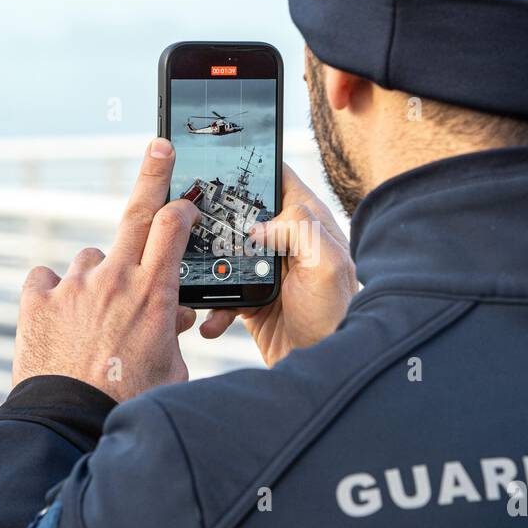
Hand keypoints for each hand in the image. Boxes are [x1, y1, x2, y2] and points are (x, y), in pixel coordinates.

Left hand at [12, 137, 199, 400]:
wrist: (68, 422)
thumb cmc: (126, 402)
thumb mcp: (169, 369)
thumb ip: (172, 334)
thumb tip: (176, 319)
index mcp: (155, 293)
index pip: (174, 227)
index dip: (183, 206)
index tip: (185, 198)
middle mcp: (115, 278)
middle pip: (137, 211)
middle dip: (153, 173)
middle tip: (160, 147)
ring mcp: (74, 284)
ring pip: (90, 257)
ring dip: (96, 276)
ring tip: (93, 317)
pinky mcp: (37, 298)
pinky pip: (47, 278)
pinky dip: (53, 291)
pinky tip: (57, 316)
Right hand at [200, 164, 357, 366]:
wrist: (323, 366)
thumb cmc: (335, 317)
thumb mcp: (327, 265)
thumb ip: (300, 229)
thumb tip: (259, 223)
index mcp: (310, 224)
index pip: (281, 180)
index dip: (255, 167)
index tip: (223, 161)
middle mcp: (289, 243)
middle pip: (246, 212)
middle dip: (219, 216)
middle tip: (192, 219)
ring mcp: (269, 271)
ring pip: (228, 252)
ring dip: (210, 265)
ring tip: (195, 274)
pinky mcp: (254, 299)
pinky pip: (224, 293)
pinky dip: (214, 306)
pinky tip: (212, 320)